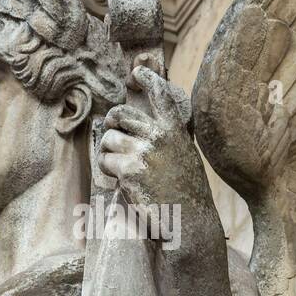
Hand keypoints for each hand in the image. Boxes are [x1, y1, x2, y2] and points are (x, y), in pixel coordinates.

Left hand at [98, 66, 205, 208]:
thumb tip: (142, 131)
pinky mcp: (129, 170)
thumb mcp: (185, 157)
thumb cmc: (188, 195)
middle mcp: (159, 136)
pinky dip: (108, 170)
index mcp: (175, 131)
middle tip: (112, 132)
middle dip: (111, 122)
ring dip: (109, 152)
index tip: (137, 73)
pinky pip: (105, 161)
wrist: (189, 222)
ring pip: (109, 139)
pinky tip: (121, 181)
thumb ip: (167, 140)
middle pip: (120, 114)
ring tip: (121, 168)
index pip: (161, 95)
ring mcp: (143, 152)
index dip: (147, 79)